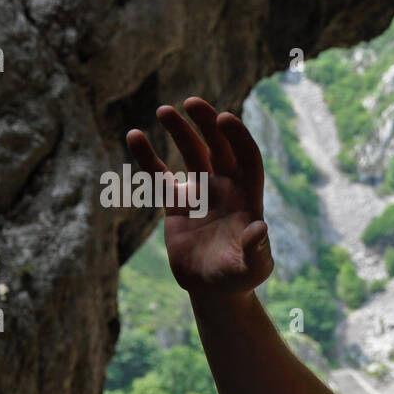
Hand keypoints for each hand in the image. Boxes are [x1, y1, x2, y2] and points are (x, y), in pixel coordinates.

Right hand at [125, 97, 272, 296]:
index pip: (247, 158)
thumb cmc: (239, 279)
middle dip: (207, 124)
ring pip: (191, 154)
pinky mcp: (176, 203)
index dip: (238, 137)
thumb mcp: (252, 267)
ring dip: (180, 131)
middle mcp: (226, 189)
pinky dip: (147, 157)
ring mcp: (200, 193)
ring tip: (164, 110)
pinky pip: (159, 175)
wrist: (213, 291)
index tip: (224, 118)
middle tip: (191, 102)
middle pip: (219, 147)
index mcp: (248, 198)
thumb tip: (259, 228)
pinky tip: (134, 135)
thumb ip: (255, 249)